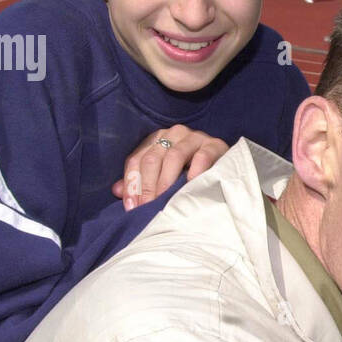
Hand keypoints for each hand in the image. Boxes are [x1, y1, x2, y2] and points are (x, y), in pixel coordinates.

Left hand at [113, 126, 228, 210]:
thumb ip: (140, 181)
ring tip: (164, 201)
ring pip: (173, 156)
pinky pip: (201, 156)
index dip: (132, 183)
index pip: (136, 160)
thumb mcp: (163, 176)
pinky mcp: (214, 144)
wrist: (225, 164)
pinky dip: (194, 171)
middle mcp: (173, 134)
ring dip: (166, 181)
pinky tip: (190, 186)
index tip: (132, 207)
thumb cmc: (190, 173)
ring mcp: (194, 137)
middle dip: (147, 186)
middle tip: (147, 208)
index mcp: (156, 140)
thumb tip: (116, 190)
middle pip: (152, 158)